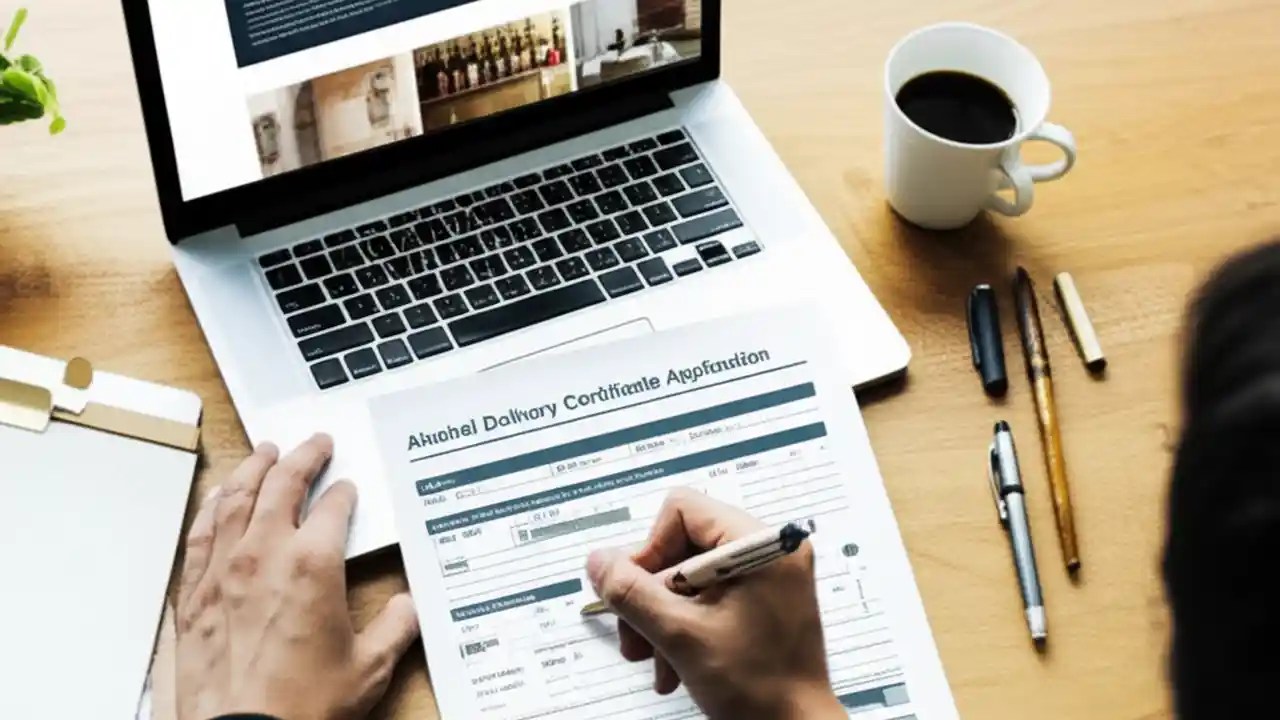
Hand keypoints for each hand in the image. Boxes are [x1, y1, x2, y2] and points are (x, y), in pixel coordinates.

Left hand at [175, 434, 419, 719]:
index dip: (343, 492)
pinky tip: (217, 499)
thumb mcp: (370, 668)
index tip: (348, 489)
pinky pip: (200, 534)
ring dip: (253, 469)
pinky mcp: (195, 594)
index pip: (332, 507)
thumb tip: (408, 607)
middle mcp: (264, 555)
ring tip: (265, 453)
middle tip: (314, 444)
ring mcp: (223, 571)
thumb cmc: (302, 708)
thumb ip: (397, 627)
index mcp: (313, 564)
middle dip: (302, 458)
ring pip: (235, 499)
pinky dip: (212, 507)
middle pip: (281, 485)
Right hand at [585, 489, 843, 719]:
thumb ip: (632, 593)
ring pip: (690, 576)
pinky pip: (710, 597)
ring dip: (661, 617)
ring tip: (649, 658)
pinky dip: (684, 626)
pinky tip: (672, 665)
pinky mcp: (764, 601)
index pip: (683, 511)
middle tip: (632, 635)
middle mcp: (769, 551)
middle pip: (683, 545)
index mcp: (760, 544)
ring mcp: (768, 577)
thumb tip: (598, 561)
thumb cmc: (757, 685)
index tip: (635, 592)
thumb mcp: (680, 635)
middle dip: (651, 595)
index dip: (649, 549)